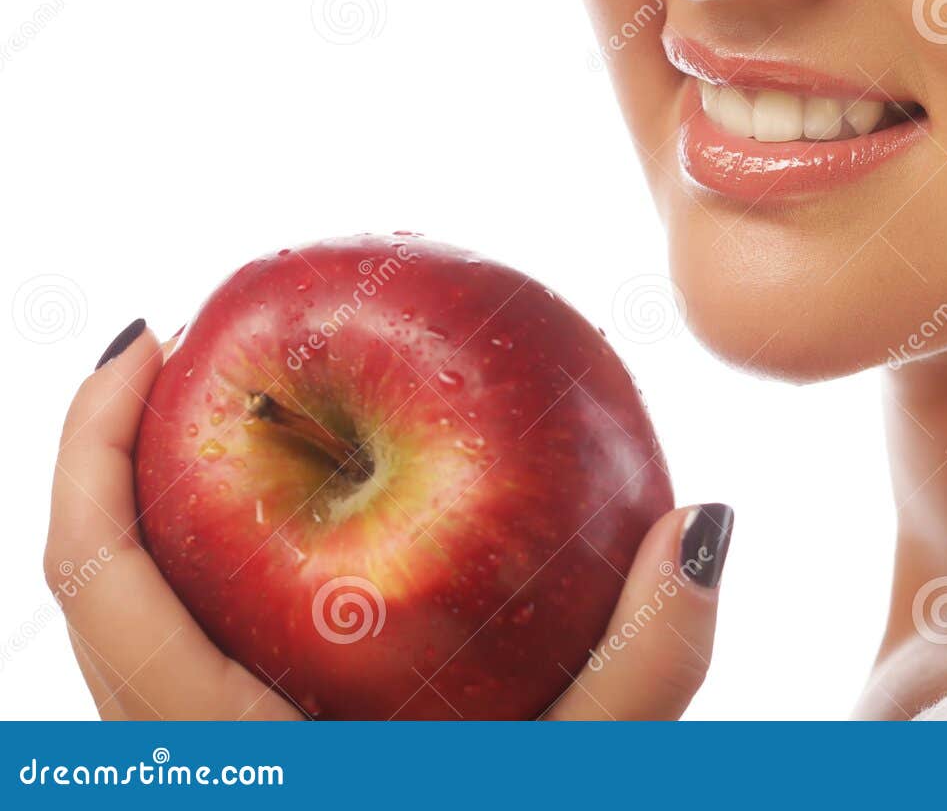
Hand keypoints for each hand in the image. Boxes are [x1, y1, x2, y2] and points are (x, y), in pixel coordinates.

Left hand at [47, 320, 732, 719]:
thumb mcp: (574, 782)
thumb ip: (641, 673)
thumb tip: (702, 524)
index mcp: (228, 763)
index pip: (98, 583)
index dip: (90, 446)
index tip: (143, 335)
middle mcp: (185, 772)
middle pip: (90, 590)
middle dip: (114, 454)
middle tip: (189, 350)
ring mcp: (207, 779)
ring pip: (127, 633)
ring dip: (155, 515)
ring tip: (230, 423)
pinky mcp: (244, 778)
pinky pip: (181, 664)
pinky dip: (205, 575)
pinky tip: (293, 538)